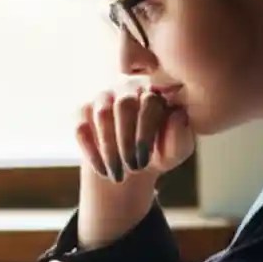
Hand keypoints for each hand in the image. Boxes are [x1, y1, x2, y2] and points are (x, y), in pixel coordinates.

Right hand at [77, 78, 194, 182]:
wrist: (130, 163)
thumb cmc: (159, 151)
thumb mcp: (175, 151)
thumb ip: (180, 136)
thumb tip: (176, 115)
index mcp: (155, 90)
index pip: (150, 102)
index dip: (146, 132)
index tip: (145, 159)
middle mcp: (127, 87)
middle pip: (124, 104)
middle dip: (127, 140)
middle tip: (133, 168)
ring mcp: (103, 96)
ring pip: (102, 116)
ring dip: (110, 149)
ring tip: (118, 174)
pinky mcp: (82, 111)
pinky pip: (82, 128)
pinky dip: (93, 153)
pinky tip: (103, 171)